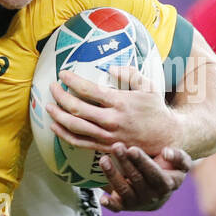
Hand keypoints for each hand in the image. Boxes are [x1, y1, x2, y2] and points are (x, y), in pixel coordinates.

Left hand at [48, 65, 180, 156]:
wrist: (167, 137)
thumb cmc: (156, 109)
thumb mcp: (149, 87)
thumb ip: (130, 74)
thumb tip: (111, 69)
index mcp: (121, 102)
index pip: (89, 90)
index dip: (72, 81)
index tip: (62, 75)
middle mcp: (112, 120)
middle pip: (77, 109)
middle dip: (60, 97)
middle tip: (51, 88)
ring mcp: (107, 136)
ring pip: (75, 127)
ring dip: (58, 116)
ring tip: (48, 106)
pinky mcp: (104, 146)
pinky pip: (79, 142)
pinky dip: (64, 135)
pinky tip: (55, 126)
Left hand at [99, 144, 192, 211]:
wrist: (162, 191)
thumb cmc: (170, 171)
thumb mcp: (182, 164)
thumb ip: (179, 156)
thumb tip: (166, 153)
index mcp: (166, 184)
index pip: (153, 172)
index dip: (142, 161)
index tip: (132, 149)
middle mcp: (151, 196)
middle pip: (136, 178)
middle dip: (125, 161)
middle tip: (116, 147)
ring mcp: (137, 202)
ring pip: (123, 189)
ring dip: (112, 174)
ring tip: (104, 160)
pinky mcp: (125, 206)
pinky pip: (116, 207)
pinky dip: (109, 203)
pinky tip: (102, 198)